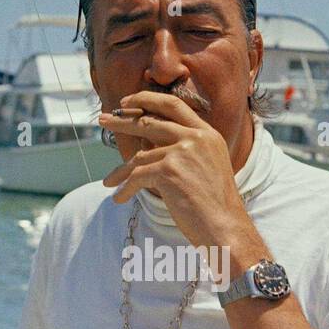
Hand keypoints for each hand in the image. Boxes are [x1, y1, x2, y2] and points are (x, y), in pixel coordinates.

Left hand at [98, 91, 253, 250]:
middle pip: (150, 121)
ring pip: (140, 156)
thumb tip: (146, 148)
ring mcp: (183, 152)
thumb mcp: (205, 168)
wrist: (225, 228)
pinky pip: (137, 176)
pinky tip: (119, 198)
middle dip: (123, 121)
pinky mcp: (169, 170)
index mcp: (207, 134)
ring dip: (121, 171)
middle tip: (103, 120)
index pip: (173, 105)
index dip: (147, 100)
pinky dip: (126, 189)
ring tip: (109, 182)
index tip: (128, 103)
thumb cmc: (215, 207)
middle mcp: (196, 138)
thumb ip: (183, 152)